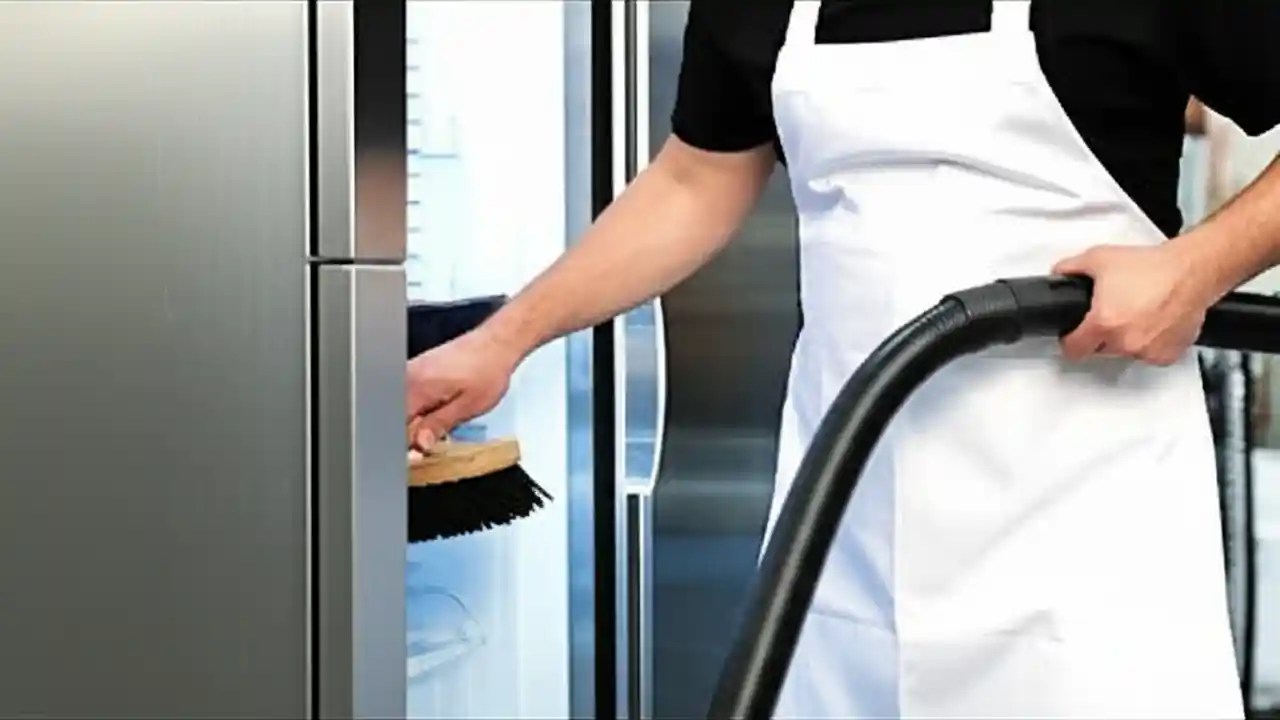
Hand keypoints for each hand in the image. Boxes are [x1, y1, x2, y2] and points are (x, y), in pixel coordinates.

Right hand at [406, 327, 520, 449]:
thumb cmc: (487, 370)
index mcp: (416, 387)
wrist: (496, 344)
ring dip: (417, 422)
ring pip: (402, 409)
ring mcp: (410, 371)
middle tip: (433, 441)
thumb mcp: (468, 406)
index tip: (419, 454)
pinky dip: (420, 410)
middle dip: (411, 435)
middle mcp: (407, 377)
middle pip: (396, 418)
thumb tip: (419, 444)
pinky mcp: (417, 370)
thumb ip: (439, 425)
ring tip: (440, 423)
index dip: (407, 445)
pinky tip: (438, 411)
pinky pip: (409, 398)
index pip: (395, 426)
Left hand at [1052, 243, 1213, 365]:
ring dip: (1126, 339)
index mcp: (1103, 324)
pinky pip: (1150, 354)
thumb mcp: (1100, 259)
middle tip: (1111, 314)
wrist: (1192, 270)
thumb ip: (1071, 268)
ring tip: (1135, 314)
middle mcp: (1124, 342)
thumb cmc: (1152, 267)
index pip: (1073, 350)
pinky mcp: (1168, 354)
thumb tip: (1059, 273)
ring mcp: (1147, 351)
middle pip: (1100, 350)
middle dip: (1101, 336)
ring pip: (1125, 352)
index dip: (1070, 341)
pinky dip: (1149, 343)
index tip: (1072, 336)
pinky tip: (1153, 322)